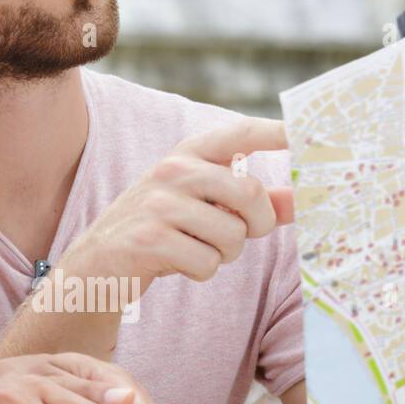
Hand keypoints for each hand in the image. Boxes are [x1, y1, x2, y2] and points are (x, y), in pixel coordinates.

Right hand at [61, 117, 294, 294]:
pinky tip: (175, 263)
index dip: (278, 131)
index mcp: (186, 154)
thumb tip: (302, 198)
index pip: (240, 133)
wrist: (96, 263)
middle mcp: (171, 171)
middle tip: (238, 234)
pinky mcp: (148, 239)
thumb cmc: (160, 230)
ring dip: (224, 254)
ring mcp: (157, 204)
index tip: (308, 133)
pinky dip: (200, 271)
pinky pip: (207, 263)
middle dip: (256, 225)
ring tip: (195, 249)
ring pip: (232, 236)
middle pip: (249, 194)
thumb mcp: (201, 205)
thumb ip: (252, 201)